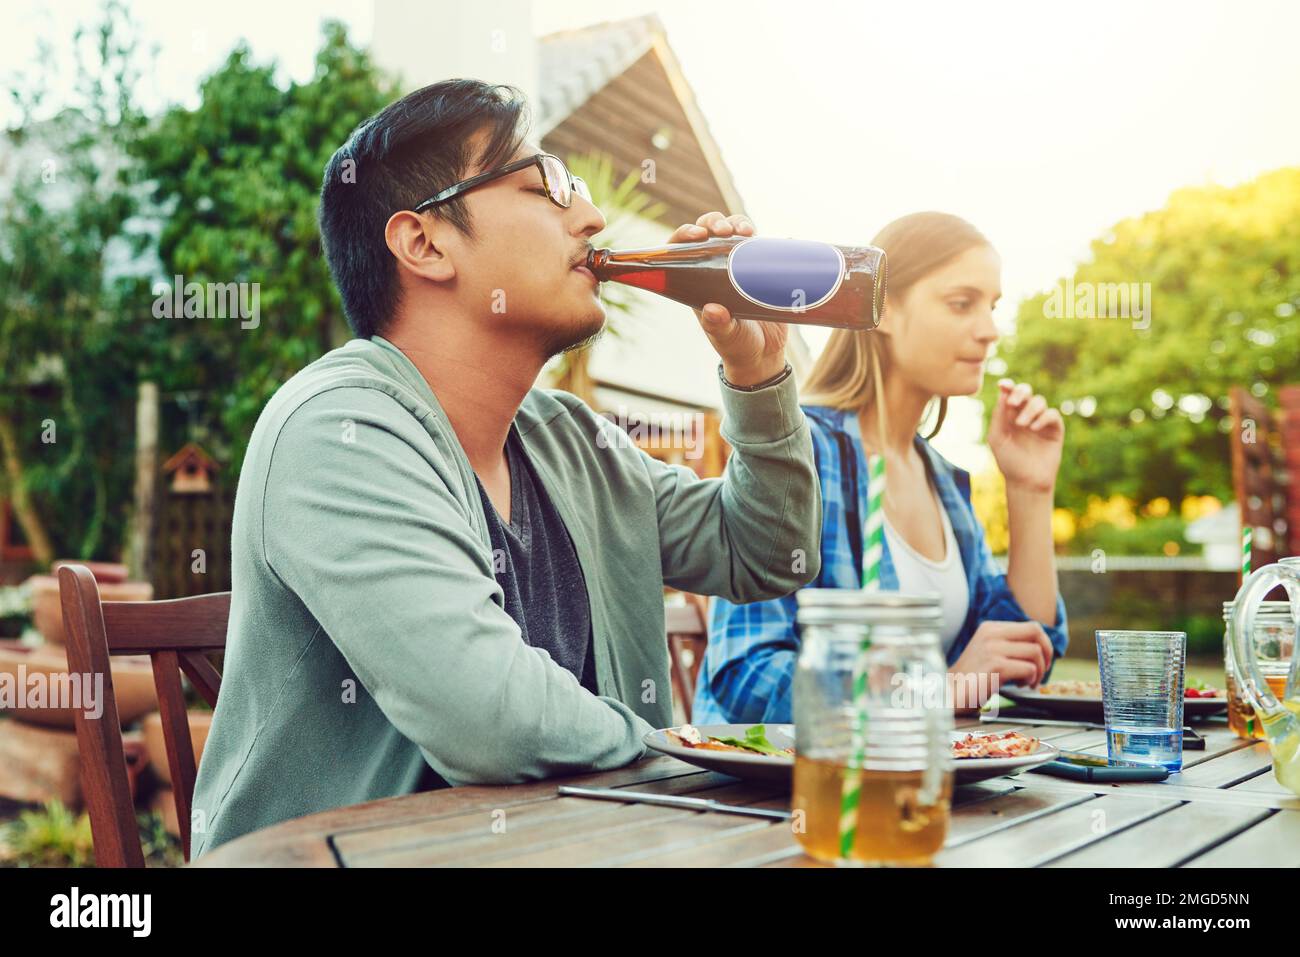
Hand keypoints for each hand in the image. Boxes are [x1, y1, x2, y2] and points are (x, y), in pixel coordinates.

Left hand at [667, 211, 787, 386]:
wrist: (764, 354)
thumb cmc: (738, 346)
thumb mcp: (727, 338)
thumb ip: (719, 327)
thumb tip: (713, 311)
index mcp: (695, 282)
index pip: (680, 250)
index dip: (684, 235)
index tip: (697, 234)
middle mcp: (713, 268)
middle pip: (707, 232)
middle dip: (713, 223)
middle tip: (725, 230)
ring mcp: (737, 265)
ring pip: (733, 232)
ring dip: (738, 224)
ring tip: (748, 232)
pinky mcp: (760, 267)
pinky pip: (759, 243)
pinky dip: (764, 236)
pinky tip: (777, 237)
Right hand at [950, 620, 1054, 710]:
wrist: (950, 693)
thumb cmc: (973, 678)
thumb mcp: (989, 652)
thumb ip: (1009, 645)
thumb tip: (1041, 648)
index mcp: (991, 628)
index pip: (1031, 627)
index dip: (1044, 644)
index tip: (1042, 661)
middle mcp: (991, 633)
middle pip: (1036, 632)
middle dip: (1047, 653)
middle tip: (1043, 670)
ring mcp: (992, 648)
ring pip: (1035, 652)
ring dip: (1039, 671)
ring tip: (1029, 682)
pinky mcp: (995, 665)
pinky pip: (1028, 668)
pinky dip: (1030, 679)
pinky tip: (1020, 686)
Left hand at [988, 379, 1063, 494]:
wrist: (1026, 481)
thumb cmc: (1008, 461)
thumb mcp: (997, 438)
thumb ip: (999, 416)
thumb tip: (1003, 393)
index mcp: (1009, 415)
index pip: (1010, 394)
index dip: (1008, 386)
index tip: (1003, 385)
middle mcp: (1025, 415)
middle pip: (1027, 392)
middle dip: (1021, 392)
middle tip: (1013, 403)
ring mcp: (1040, 421)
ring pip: (1039, 401)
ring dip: (1030, 409)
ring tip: (1022, 425)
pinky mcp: (1054, 429)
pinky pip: (1052, 414)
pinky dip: (1043, 417)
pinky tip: (1034, 428)